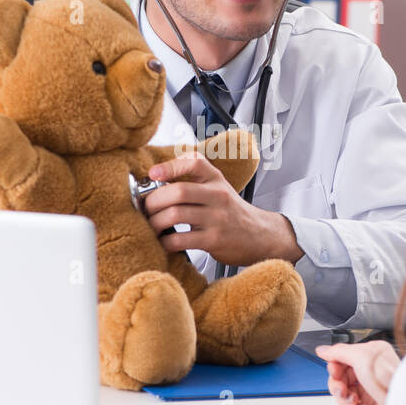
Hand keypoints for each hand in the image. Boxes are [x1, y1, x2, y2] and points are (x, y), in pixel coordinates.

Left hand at [144, 152, 303, 266]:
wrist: (260, 235)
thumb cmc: (231, 212)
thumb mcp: (218, 188)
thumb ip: (193, 181)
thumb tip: (154, 183)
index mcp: (216, 179)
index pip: (194, 162)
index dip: (170, 166)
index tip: (152, 174)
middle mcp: (217, 196)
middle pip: (178, 191)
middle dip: (153, 200)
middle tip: (144, 208)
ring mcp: (217, 218)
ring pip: (176, 215)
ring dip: (155, 222)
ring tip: (151, 226)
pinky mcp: (214, 240)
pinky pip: (181, 240)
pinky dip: (165, 242)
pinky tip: (163, 242)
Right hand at [315, 341, 399, 404]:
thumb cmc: (389, 378)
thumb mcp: (361, 357)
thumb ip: (339, 351)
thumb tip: (323, 349)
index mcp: (369, 355)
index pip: (341, 358)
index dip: (334, 366)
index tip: (335, 371)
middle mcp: (368, 372)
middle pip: (338, 378)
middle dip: (337, 385)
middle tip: (343, 389)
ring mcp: (367, 391)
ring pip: (341, 395)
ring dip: (344, 399)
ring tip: (355, 400)